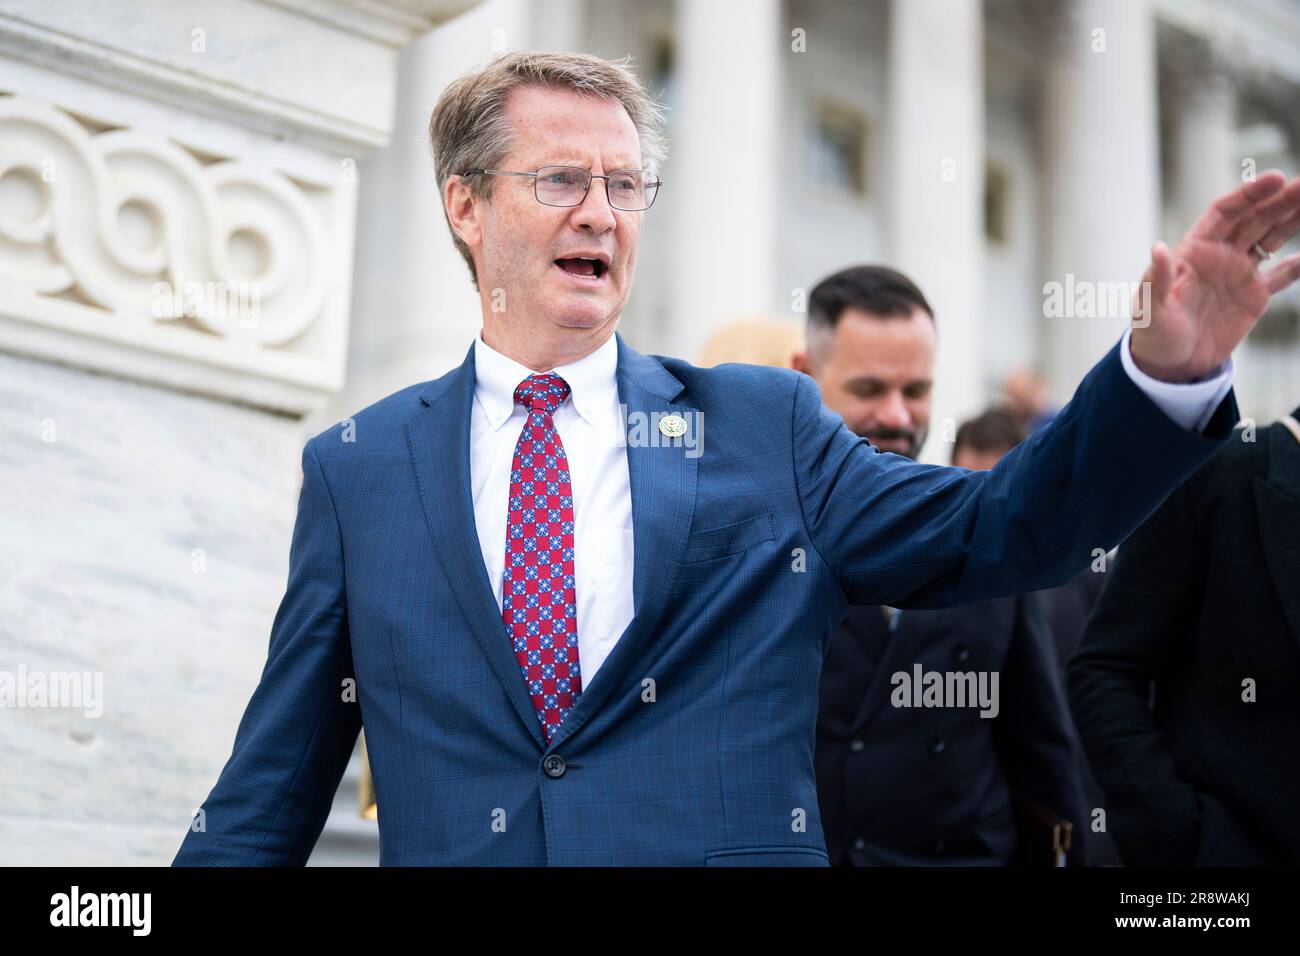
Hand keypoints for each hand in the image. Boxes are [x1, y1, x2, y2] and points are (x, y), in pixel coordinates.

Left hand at [1130, 171, 1299, 381]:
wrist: (1169, 363)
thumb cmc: (1153, 334)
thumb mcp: (1150, 309)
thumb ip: (1158, 279)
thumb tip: (1158, 247)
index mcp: (1194, 249)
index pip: (1225, 212)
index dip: (1249, 194)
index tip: (1275, 179)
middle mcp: (1220, 255)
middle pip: (1255, 218)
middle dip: (1281, 199)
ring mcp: (1239, 273)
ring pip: (1272, 237)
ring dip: (1294, 219)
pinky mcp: (1254, 296)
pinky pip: (1282, 274)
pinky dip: (1298, 264)